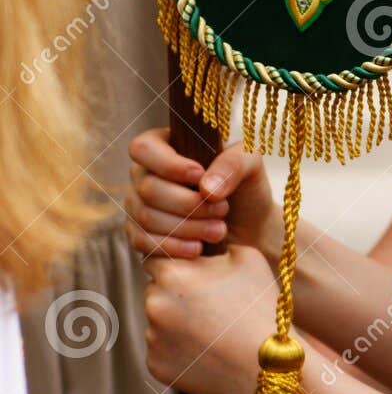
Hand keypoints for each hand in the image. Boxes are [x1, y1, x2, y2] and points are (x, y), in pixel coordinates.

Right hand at [126, 129, 279, 261]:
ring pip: (146, 216)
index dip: (168, 164)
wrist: (248, 230)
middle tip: (222, 210)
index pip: (144, 148)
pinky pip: (142, 242)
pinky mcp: (140, 235)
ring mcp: (138, 205)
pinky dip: (173, 246)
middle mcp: (144, 174)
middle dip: (189, 204)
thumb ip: (233, 163)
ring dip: (186, 226)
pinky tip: (198, 248)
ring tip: (219, 230)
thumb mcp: (250, 166)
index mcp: (165, 145)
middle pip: (148, 188)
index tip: (199, 175)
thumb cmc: (245, 189)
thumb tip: (205, 188)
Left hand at [144, 244, 279, 393]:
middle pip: (156, 288)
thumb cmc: (260, 307)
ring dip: (176, 319)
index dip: (178, 261)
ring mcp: (151, 338)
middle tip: (209, 302)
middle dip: (176, 292)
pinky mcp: (155, 366)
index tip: (196, 271)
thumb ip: (215, 243)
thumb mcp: (247, 257)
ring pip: (158, 319)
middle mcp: (153, 303)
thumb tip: (200, 241)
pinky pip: (161, 348)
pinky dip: (178, 347)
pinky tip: (207, 349)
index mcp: (172, 272)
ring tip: (212, 328)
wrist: (267, 368)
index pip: (158, 255)